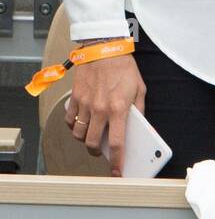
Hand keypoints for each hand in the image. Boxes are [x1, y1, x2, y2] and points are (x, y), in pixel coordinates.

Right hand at [65, 51, 145, 176]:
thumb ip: (139, 110)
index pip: (117, 143)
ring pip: (78, 134)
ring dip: (84, 140)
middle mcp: (100, 109)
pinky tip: (80, 124)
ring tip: (91, 136)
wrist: (104, 48)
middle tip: (101, 151)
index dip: (116, 161)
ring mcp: (85, 104)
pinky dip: (73, 127)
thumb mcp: (139, 89)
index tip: (116, 171)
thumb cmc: (123, 68)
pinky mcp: (75, 98)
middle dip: (96, 152)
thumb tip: (140, 128)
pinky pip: (69, 120)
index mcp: (119, 109)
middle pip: (92, 143)